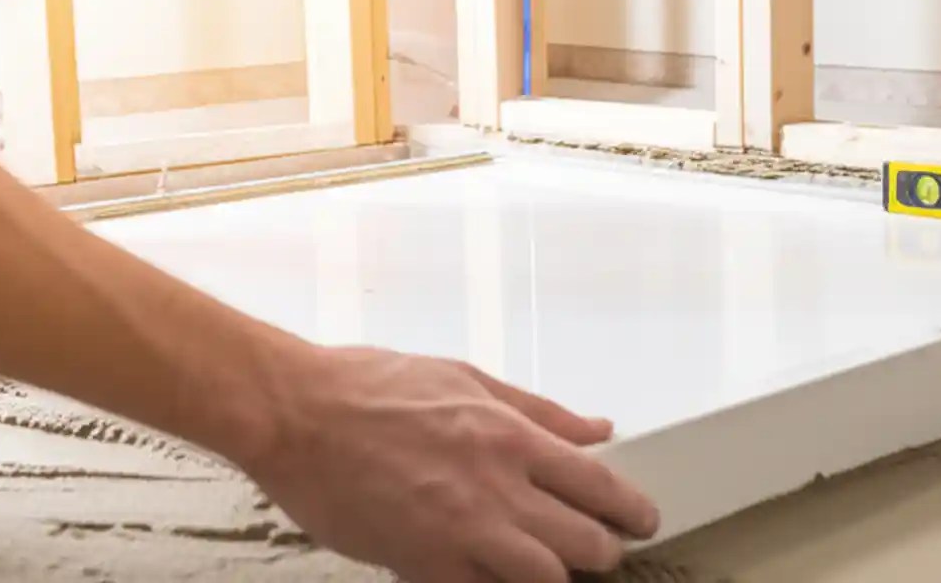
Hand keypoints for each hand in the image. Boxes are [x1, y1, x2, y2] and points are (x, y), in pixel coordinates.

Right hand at [242, 346, 659, 581]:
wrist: (296, 413)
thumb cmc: (372, 385)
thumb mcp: (465, 377)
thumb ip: (537, 409)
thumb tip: (597, 427)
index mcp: (508, 434)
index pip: (597, 483)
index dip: (632, 509)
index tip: (644, 519)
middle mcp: (494, 486)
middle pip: (583, 542)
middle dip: (603, 550)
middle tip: (602, 548)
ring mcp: (459, 532)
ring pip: (544, 578)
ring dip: (557, 576)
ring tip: (551, 566)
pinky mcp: (421, 564)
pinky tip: (495, 576)